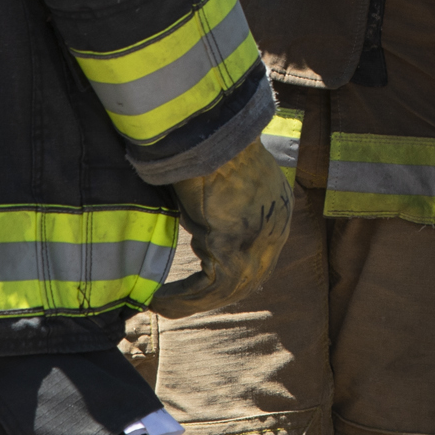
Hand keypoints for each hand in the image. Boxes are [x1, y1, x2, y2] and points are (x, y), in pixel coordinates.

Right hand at [151, 140, 293, 318]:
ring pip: (227, 287)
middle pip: (247, 276)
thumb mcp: (220, 181)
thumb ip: (216, 205)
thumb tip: (197, 223)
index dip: (229, 272)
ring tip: (160, 303)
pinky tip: (157, 299)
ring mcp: (259, 239)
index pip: (257, 252)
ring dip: (191, 300)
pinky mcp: (234, 246)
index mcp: (276, 207)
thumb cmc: (207, 146)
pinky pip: (209, 287)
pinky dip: (182, 298)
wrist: (208, 131)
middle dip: (211, 294)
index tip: (200, 282)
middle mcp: (276, 226)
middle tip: (177, 302)